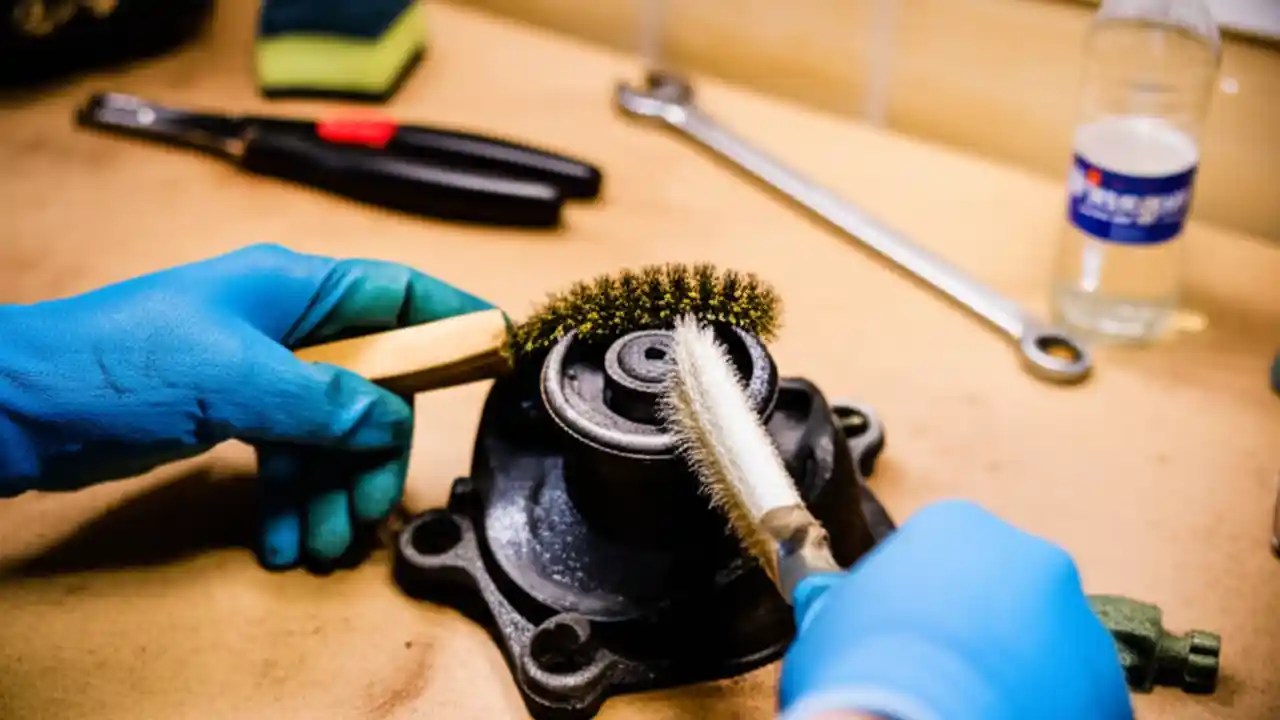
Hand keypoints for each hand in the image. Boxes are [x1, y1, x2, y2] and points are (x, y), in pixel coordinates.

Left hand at [0, 244, 490, 567]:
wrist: (17, 407)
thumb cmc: (111, 364)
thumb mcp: (240, 381)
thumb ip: (330, 402)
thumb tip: (390, 422)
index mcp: (294, 288)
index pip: (399, 294)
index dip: (451, 321)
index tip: (495, 352)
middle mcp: (286, 325)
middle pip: (373, 384)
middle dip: (374, 452)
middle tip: (368, 507)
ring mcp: (259, 371)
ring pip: (332, 430)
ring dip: (333, 489)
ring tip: (322, 540)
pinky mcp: (232, 412)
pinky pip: (291, 455)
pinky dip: (296, 497)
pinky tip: (288, 535)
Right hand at [780, 500, 1131, 719]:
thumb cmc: (860, 670)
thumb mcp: (830, 615)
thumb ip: (849, 599)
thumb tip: (833, 601)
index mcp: (958, 525)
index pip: (947, 550)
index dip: (926, 596)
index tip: (909, 630)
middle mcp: (1030, 558)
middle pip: (1007, 590)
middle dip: (982, 627)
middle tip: (940, 670)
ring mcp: (1078, 623)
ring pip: (1047, 646)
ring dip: (1018, 671)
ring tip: (969, 707)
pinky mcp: (1108, 688)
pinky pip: (1076, 698)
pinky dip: (1047, 711)